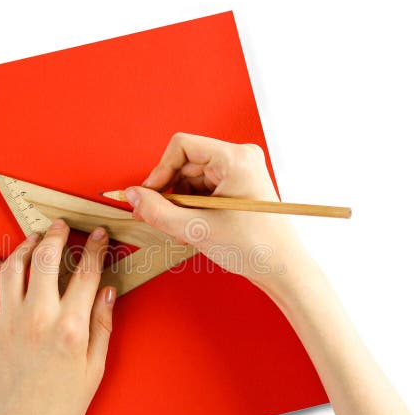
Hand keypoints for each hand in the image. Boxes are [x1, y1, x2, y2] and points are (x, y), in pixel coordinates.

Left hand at [0, 219, 115, 414]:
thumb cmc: (58, 407)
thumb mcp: (94, 370)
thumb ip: (101, 326)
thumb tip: (107, 291)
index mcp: (71, 328)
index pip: (85, 274)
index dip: (94, 248)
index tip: (97, 236)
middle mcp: (38, 318)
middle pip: (46, 258)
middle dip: (56, 235)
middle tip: (60, 227)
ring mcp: (8, 321)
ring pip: (14, 267)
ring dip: (26, 246)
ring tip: (34, 239)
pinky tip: (3, 263)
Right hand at [123, 133, 310, 296]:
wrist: (281, 268)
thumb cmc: (253, 247)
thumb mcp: (195, 229)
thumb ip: (157, 211)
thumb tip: (132, 195)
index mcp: (235, 159)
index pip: (182, 146)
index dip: (160, 170)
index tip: (149, 195)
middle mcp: (241, 157)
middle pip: (186, 162)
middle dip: (170, 190)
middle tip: (158, 215)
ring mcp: (242, 169)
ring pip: (192, 176)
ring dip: (180, 200)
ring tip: (183, 227)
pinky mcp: (240, 183)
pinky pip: (204, 185)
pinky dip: (193, 204)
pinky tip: (194, 225)